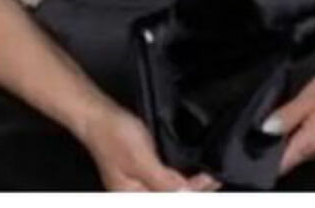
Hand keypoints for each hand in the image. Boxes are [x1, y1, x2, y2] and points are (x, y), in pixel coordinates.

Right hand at [80, 101, 218, 190]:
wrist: (99, 116)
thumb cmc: (115, 135)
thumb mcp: (141, 159)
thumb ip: (162, 180)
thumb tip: (183, 194)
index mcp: (131, 196)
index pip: (167, 200)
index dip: (192, 192)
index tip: (212, 180)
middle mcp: (133, 193)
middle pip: (168, 197)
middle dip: (192, 191)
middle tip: (215, 179)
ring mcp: (136, 183)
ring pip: (166, 190)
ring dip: (187, 186)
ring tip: (207, 177)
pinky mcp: (139, 171)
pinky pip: (162, 180)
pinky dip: (177, 178)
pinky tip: (187, 173)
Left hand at [268, 48, 314, 174]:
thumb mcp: (312, 93)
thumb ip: (288, 114)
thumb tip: (266, 129)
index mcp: (311, 141)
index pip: (280, 165)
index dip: (264, 160)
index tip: (259, 146)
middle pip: (294, 156)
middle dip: (283, 143)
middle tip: (280, 120)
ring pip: (310, 148)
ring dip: (301, 136)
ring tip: (303, 110)